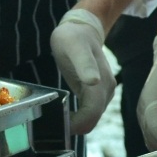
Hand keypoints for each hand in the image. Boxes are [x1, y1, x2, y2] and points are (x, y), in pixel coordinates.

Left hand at [50, 9, 115, 134]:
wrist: (83, 30)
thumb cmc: (74, 37)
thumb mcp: (74, 46)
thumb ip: (84, 63)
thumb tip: (94, 82)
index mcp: (101, 82)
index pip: (91, 114)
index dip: (75, 124)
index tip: (56, 123)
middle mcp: (106, 91)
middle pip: (92, 119)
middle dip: (74, 126)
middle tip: (50, 123)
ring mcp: (104, 93)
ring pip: (92, 118)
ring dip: (75, 123)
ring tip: (55, 118)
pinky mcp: (97, 94)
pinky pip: (90, 113)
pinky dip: (78, 118)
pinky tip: (64, 113)